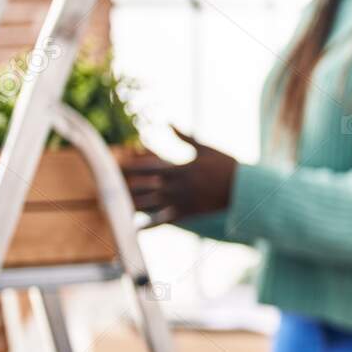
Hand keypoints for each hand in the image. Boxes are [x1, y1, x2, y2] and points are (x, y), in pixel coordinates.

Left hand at [121, 128, 237, 223]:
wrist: (243, 188)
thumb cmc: (225, 165)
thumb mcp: (205, 148)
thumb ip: (184, 137)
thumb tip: (169, 122)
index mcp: (180, 168)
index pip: (149, 167)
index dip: (131, 167)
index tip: (116, 166)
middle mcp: (178, 186)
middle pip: (145, 187)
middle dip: (127, 187)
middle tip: (108, 188)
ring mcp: (182, 201)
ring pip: (152, 205)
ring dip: (133, 205)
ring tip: (117, 207)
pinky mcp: (188, 213)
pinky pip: (165, 220)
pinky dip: (149, 225)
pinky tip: (136, 229)